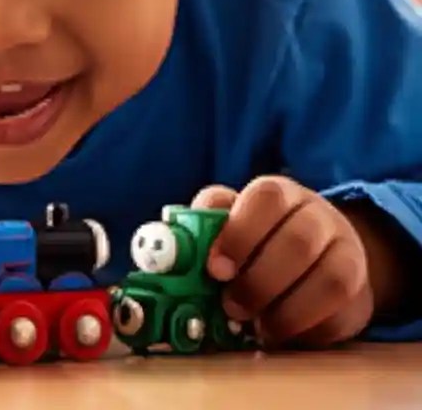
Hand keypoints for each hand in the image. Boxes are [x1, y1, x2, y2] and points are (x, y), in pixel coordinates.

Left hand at [192, 176, 373, 346]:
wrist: (317, 251)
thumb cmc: (256, 237)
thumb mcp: (226, 221)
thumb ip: (200, 227)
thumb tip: (166, 243)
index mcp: (278, 194)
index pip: (266, 198)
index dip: (239, 234)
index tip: (215, 269)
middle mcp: (319, 217)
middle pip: (299, 243)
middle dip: (259, 282)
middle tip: (231, 306)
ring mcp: (348, 253)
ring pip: (331, 280)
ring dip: (287, 311)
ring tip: (256, 325)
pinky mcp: (360, 293)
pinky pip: (343, 315)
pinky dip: (308, 330)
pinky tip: (280, 332)